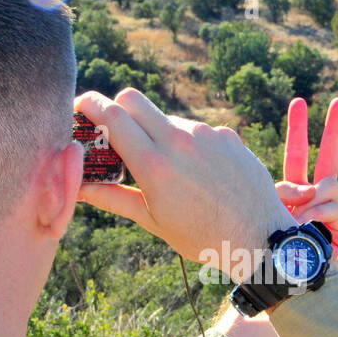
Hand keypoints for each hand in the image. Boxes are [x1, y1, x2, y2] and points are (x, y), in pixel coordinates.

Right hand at [75, 88, 295, 278]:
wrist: (259, 238)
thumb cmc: (201, 237)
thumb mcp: (153, 221)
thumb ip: (113, 197)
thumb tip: (78, 187)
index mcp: (154, 165)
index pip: (111, 115)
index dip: (89, 104)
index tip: (79, 107)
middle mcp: (179, 141)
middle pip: (133, 99)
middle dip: (117, 108)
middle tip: (114, 133)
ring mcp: (207, 134)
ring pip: (166, 117)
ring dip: (155, 131)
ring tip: (167, 169)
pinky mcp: (228, 134)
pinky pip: (196, 129)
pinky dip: (187, 143)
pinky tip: (198, 172)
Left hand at [275, 96, 337, 271]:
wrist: (284, 291)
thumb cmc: (270, 255)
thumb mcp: (267, 215)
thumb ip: (281, 193)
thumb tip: (301, 188)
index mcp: (295, 195)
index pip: (298, 156)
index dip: (299, 130)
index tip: (299, 102)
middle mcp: (318, 202)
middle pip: (328, 158)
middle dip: (333, 128)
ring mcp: (334, 216)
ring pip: (328, 184)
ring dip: (309, 199)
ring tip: (296, 223)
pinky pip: (333, 207)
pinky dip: (317, 217)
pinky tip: (309, 232)